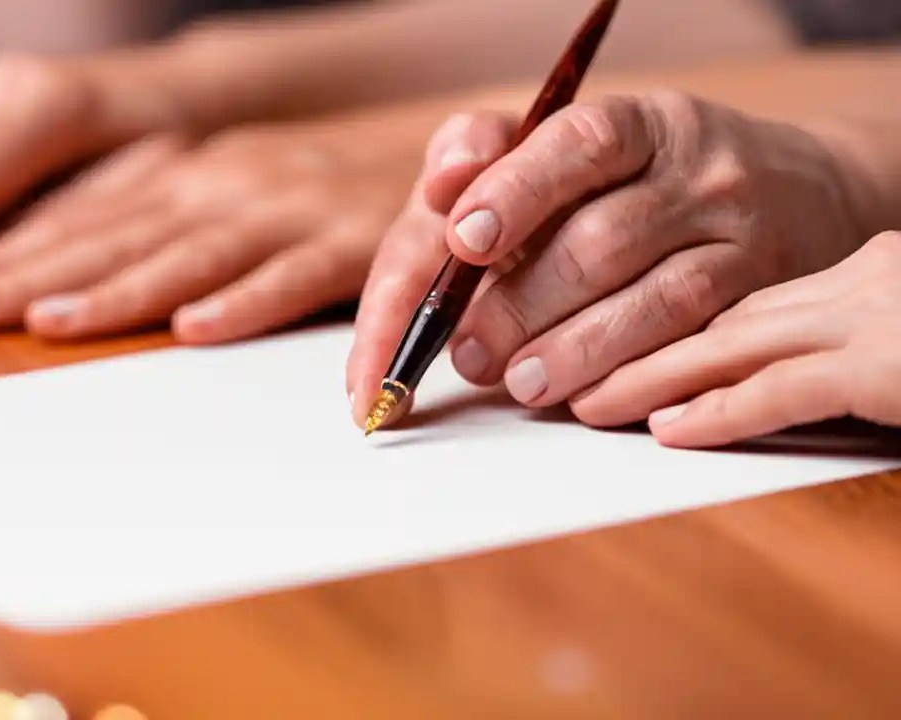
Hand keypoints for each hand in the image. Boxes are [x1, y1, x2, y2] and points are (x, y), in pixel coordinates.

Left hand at [0, 110, 433, 342]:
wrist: (447, 162)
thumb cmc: (325, 192)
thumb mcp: (231, 192)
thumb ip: (160, 222)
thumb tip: (67, 264)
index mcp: (193, 177)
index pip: (85, 219)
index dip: (10, 254)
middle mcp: (228, 186)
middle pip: (115, 236)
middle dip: (29, 275)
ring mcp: (288, 212)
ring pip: (189, 255)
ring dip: (118, 290)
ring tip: (50, 326)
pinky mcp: (352, 245)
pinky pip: (295, 279)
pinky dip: (246, 302)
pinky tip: (196, 331)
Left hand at [348, 92, 876, 425]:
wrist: (798, 197)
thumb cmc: (643, 181)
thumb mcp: (574, 149)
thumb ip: (492, 157)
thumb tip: (440, 185)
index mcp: (642, 124)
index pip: (581, 142)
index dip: (517, 190)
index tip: (463, 237)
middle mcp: (702, 172)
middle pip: (604, 239)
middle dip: (523, 303)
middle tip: (469, 350)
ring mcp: (742, 238)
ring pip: (657, 302)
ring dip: (575, 351)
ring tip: (519, 381)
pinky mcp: (766, 302)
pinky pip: (698, 348)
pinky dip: (632, 381)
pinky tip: (585, 400)